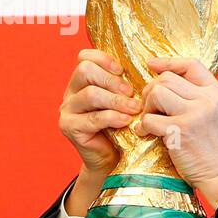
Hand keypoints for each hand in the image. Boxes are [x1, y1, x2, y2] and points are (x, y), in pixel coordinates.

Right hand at [58, 49, 142, 214]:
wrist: (112, 160)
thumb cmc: (121, 127)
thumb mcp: (123, 100)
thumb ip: (125, 84)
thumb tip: (151, 64)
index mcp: (81, 81)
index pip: (84, 57)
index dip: (105, 59)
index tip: (123, 71)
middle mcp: (70, 93)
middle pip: (85, 71)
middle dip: (112, 80)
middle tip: (131, 92)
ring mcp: (67, 110)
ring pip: (90, 94)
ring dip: (116, 100)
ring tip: (135, 108)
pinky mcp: (69, 128)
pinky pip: (92, 118)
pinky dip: (112, 117)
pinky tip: (126, 121)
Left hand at [134, 56, 217, 207]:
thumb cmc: (216, 150)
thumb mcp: (217, 115)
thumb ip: (200, 98)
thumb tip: (167, 81)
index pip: (191, 65)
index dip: (169, 62)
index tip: (152, 65)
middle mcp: (209, 100)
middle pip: (168, 78)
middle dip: (152, 90)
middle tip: (149, 107)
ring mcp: (195, 115)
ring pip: (157, 92)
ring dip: (147, 106)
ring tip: (149, 119)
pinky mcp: (180, 132)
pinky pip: (149, 119)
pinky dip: (143, 126)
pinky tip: (145, 133)